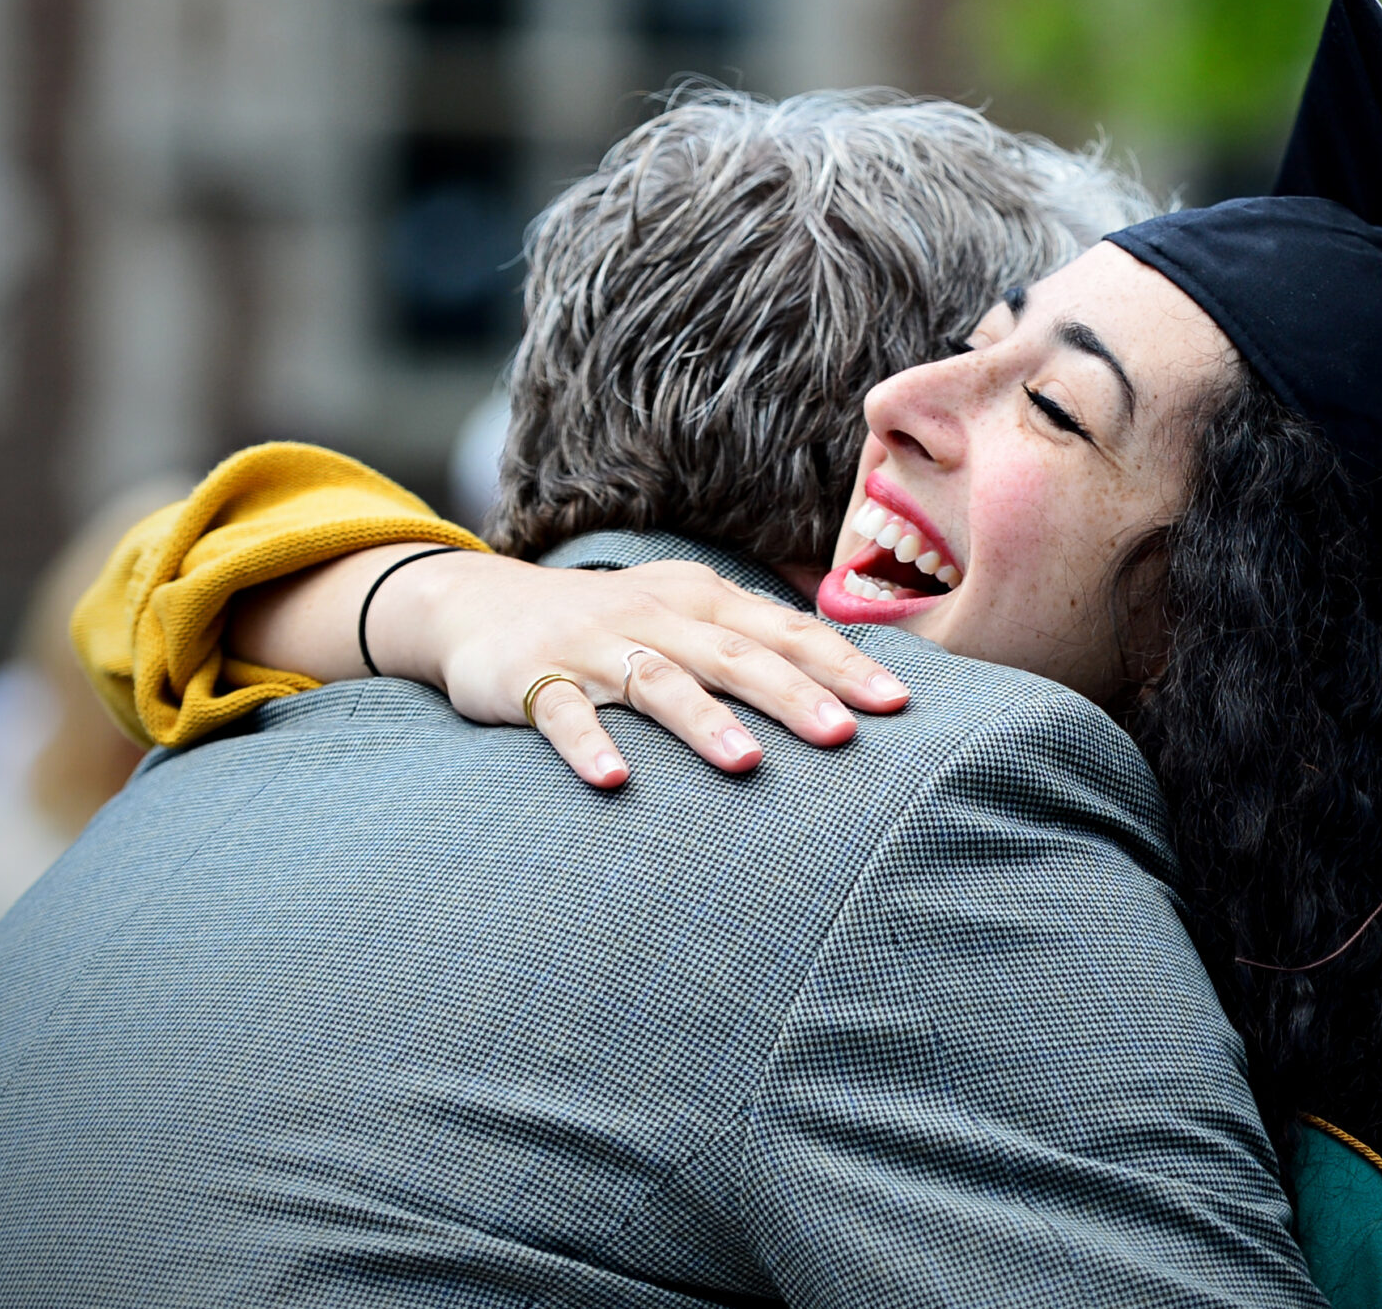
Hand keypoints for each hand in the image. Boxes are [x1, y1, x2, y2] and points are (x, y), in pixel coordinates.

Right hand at [263, 548, 910, 787]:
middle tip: (845, 736)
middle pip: (734, 654)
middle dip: (793, 694)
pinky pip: (562, 713)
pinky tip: (615, 783)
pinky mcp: (532, 678)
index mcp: (703, 599)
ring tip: (748, 764)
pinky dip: (587, 745)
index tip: (898, 705)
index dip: (842, 665)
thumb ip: (755, 639)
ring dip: (704, 721)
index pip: (785, 630)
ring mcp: (593, 645)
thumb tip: (850, 678)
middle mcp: (655, 615)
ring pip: (657, 681)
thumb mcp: (685, 614)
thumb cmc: (612, 621)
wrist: (483, 605)